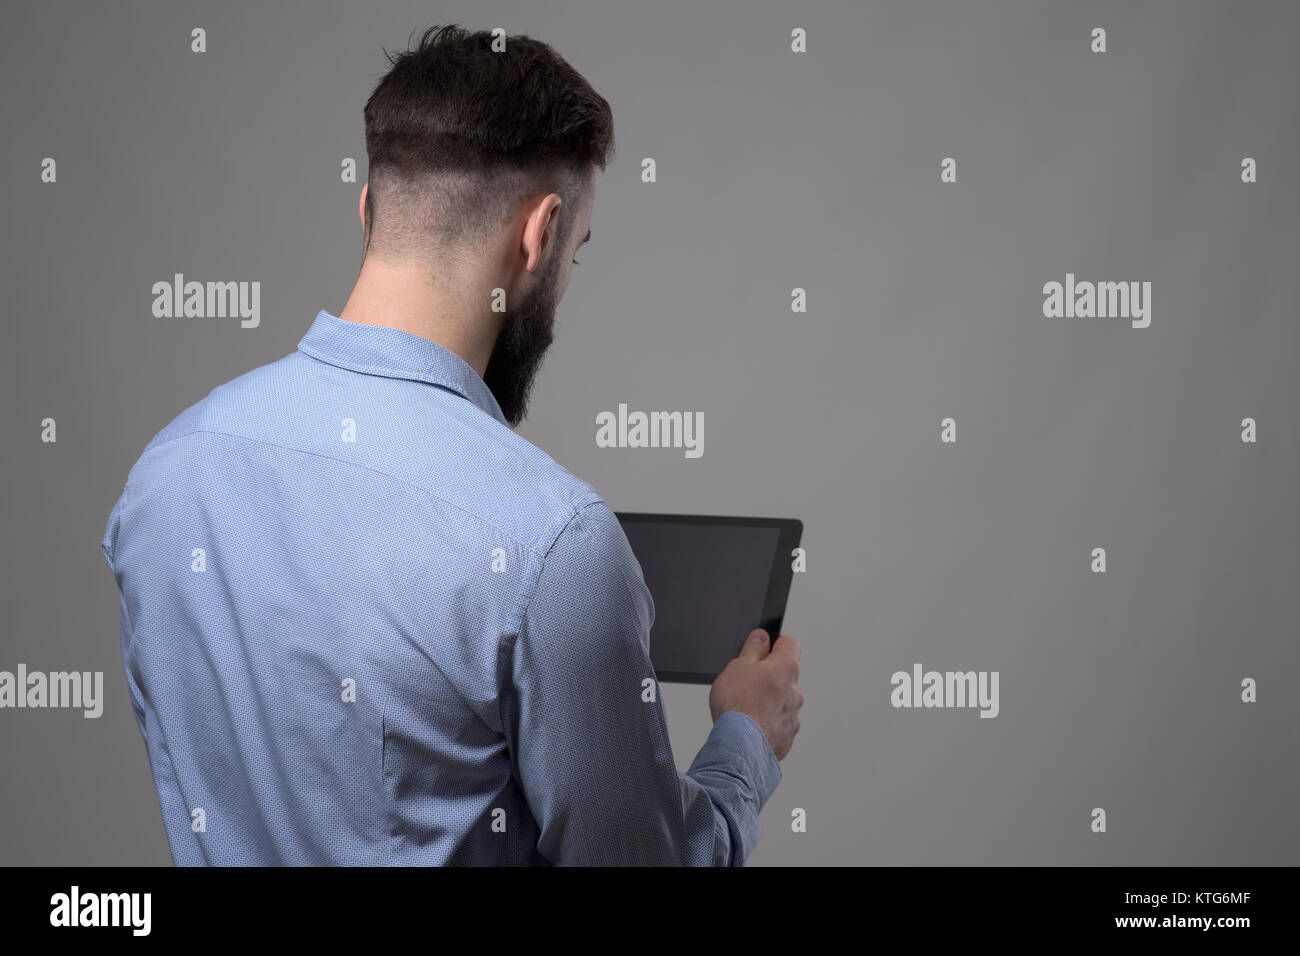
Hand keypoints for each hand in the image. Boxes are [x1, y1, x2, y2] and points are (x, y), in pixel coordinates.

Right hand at [708, 629, 802, 759]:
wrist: (740, 746)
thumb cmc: (738, 706)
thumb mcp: (738, 666)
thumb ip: (753, 649)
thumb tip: (761, 637)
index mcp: (786, 668)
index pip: (790, 644)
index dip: (774, 644)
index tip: (762, 649)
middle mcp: (795, 692)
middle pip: (784, 675)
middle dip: (768, 676)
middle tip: (745, 683)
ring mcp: (793, 716)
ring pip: (782, 701)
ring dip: (768, 701)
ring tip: (744, 709)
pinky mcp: (787, 737)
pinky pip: (778, 724)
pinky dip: (766, 723)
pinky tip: (749, 727)